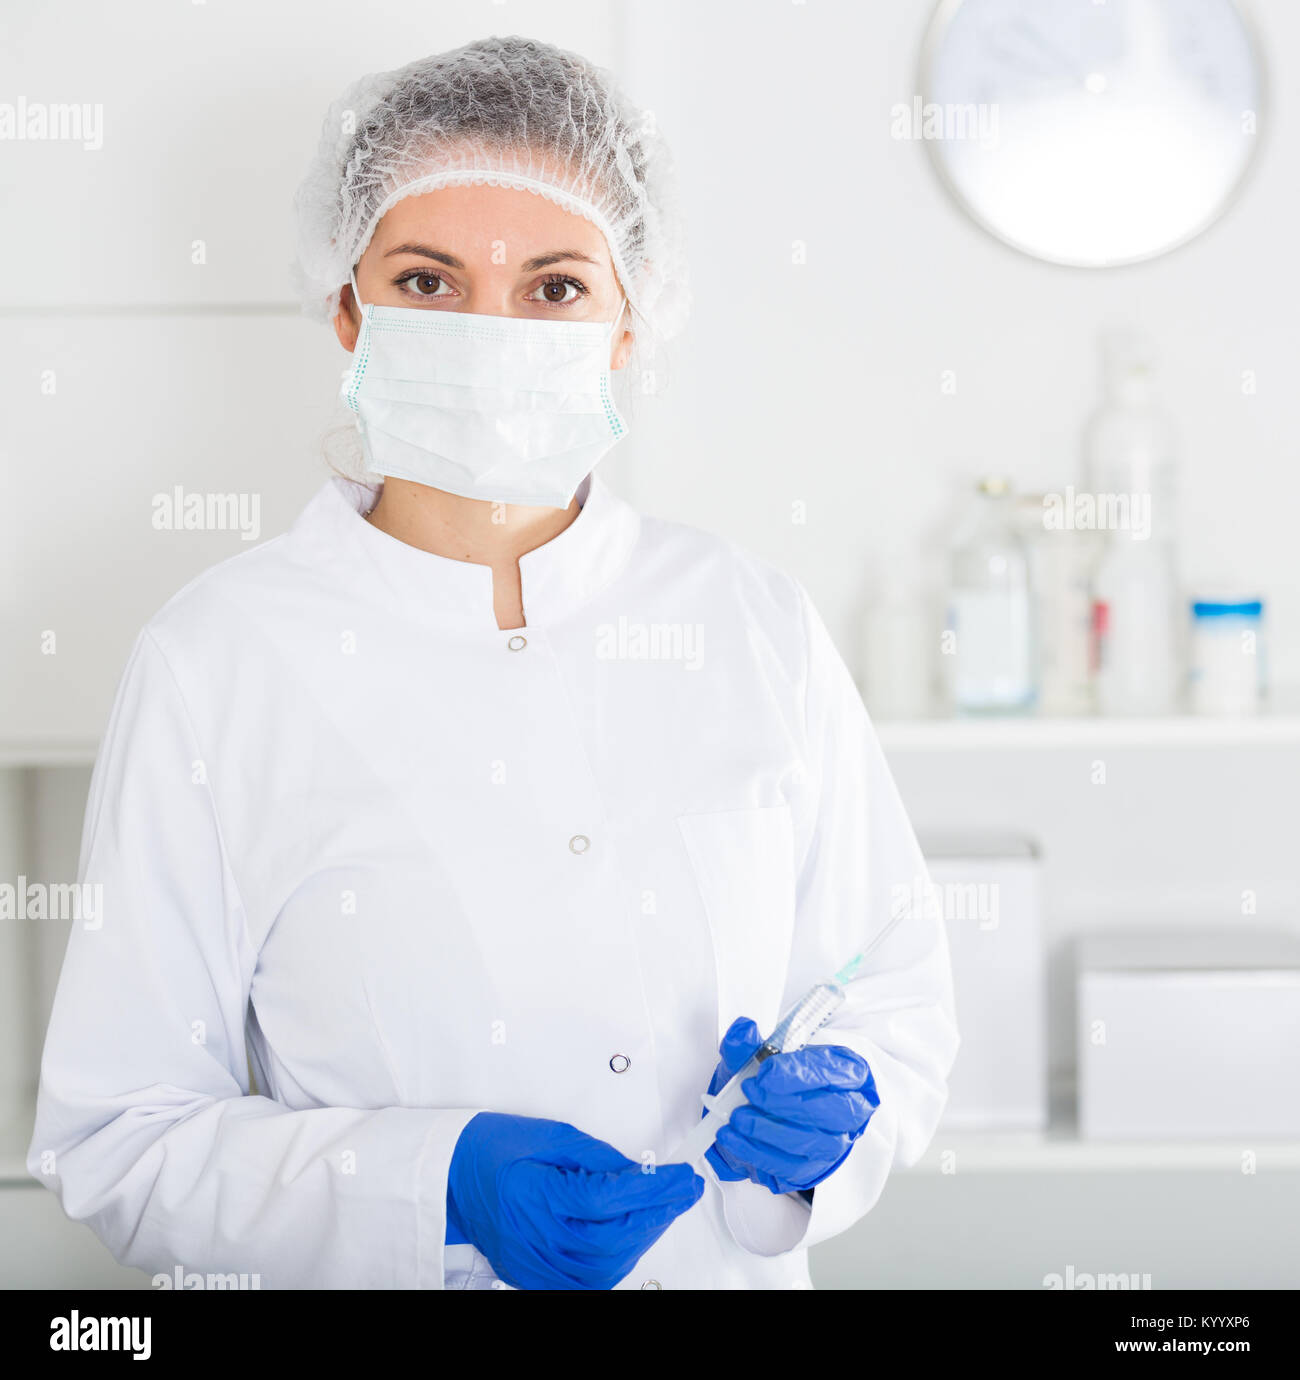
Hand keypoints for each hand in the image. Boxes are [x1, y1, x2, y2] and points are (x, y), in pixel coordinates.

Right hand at [447, 1112, 702, 1289]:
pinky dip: (614, 1265)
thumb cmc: (491, 1147)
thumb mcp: (547, 1133)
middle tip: (682, 1193)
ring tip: (661, 1212)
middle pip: (612, 1239)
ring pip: (603, 1268)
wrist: (446, 1176)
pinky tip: (629, 1241)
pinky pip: (584, 1284)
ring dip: (640, 1241)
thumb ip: (595, 1155)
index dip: (654, 1190)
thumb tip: (636, 1172)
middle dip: (657, 1215)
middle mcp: (535, 1237)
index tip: (683, 1177)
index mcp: (536, 1194)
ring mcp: (532, 1264)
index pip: (610, 1199)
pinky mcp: (530, 1276)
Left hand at [704, 1017, 877, 1194]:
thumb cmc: (773, 1080)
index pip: (838, 1071)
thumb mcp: (760, 1055)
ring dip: (770, 1130)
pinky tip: (734, 1139)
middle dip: (787, 1103)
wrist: (761, 1112)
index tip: (764, 1072)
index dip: (802, 1073)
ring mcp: (836, 1143)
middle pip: (835, 1111)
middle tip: (750, 1092)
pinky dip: (757, 1152)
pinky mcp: (814, 1168)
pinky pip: (791, 1167)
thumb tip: (744, 1031)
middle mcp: (852, 1109)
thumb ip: (750, 1042)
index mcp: (849, 1071)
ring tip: (737, 1117)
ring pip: (815, 1142)